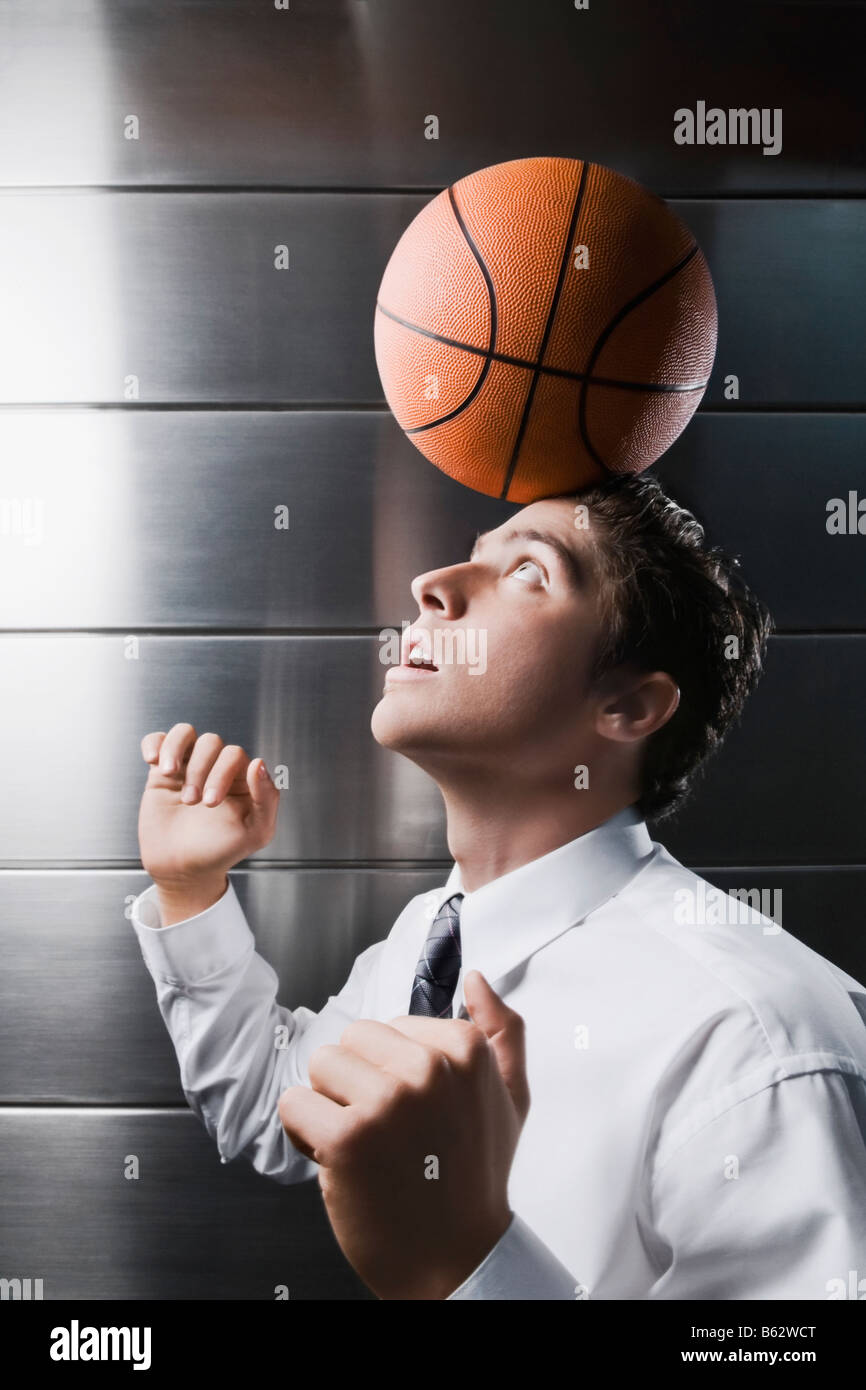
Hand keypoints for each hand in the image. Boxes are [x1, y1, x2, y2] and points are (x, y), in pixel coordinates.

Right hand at [137, 723, 279, 919]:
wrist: (183, 869)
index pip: (234, 754)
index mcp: (242, 778)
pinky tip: (154, 760)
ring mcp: (189, 767)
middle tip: (192, 802)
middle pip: (210, 742)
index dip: (221, 772)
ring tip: (169, 773)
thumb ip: (267, 798)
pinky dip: (154, 743)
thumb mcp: (256, 832)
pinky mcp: (162, 773)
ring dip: (175, 750)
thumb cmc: (222, 852)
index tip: (211, 803)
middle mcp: (217, 768)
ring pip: (185, 733)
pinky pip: (158, 740)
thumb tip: (259, 763)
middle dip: (199, 770)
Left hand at [278, 971, 529, 1298]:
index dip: (391, 1071)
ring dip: (330, 1106)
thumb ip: (502, 1031)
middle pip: (351, 1040)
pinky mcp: (346, 1138)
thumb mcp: (510, 1099)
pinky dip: (303, 1133)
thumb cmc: (475, 1179)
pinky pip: (294, 1103)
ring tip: (365, 1146)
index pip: (390, 1026)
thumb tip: (475, 978)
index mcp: (466, 1050)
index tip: (417, 1114)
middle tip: (389, 1135)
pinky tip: (337, 1161)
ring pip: (320, 1066)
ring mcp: (387, 1103)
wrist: (456, 1261)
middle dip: (358, 1083)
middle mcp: (428, 1070)